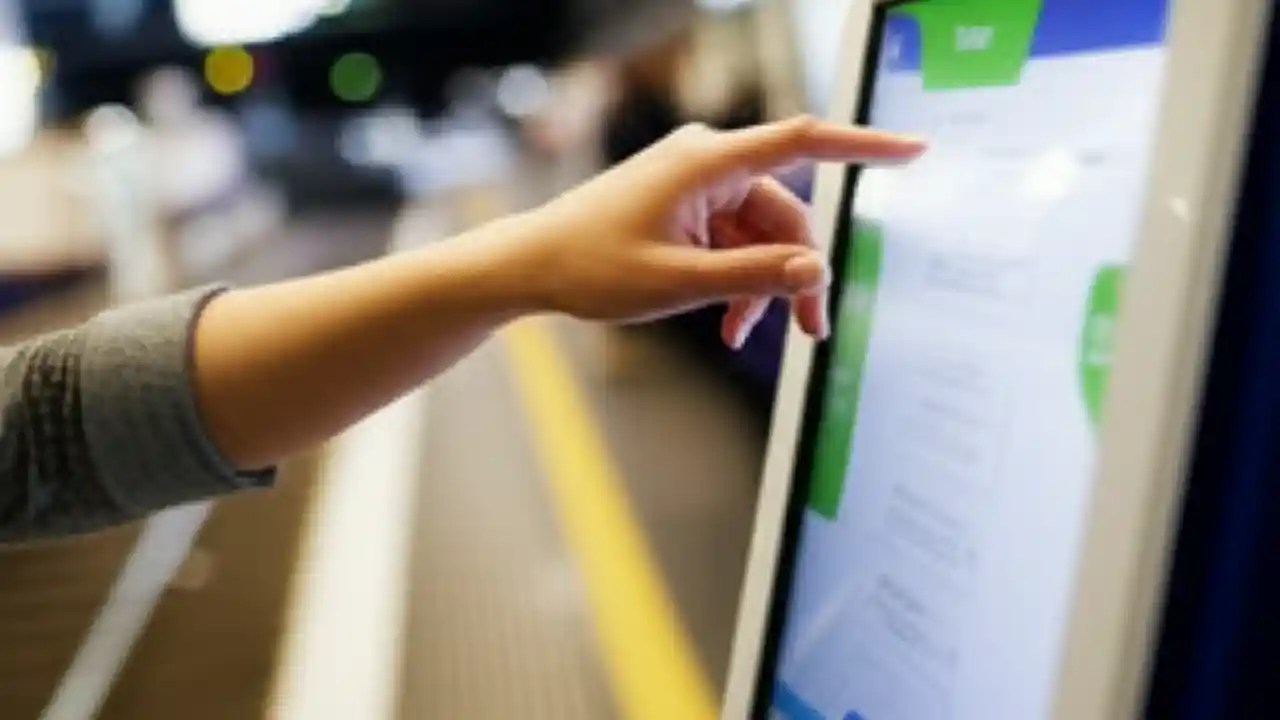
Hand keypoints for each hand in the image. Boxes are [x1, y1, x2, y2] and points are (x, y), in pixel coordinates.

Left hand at [524, 116, 924, 347]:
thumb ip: (754, 275)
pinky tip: (728, 320)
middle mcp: (708, 163)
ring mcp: (697, 185)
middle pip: (785, 213)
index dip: (863, 147)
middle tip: (809, 333)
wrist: (532, 265)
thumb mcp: (679, 282)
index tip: (913, 151)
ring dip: (761, 284)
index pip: (803, 142)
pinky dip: (735, 278)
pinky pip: (732, 240)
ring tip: (744, 335)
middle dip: (796, 272)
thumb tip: (817, 269)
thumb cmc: (592, 266)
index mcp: (708, 162)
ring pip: (760, 234)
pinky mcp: (686, 206)